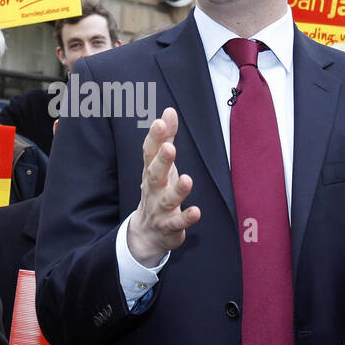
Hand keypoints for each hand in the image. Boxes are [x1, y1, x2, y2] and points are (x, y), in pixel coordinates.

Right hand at [127, 107, 200, 266]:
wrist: (147, 233)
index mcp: (151, 171)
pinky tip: (196, 212)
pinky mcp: (169, 227)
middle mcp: (152, 189)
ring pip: (167, 199)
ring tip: (187, 180)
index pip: (149, 153)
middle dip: (162, 161)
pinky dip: (185, 218)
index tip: (160, 122)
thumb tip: (169, 111)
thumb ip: (165, 138)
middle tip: (170, 148)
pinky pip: (177, 223)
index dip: (154, 138)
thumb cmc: (157, 191)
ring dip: (177, 190)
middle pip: (155, 174)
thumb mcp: (160, 164)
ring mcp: (159, 209)